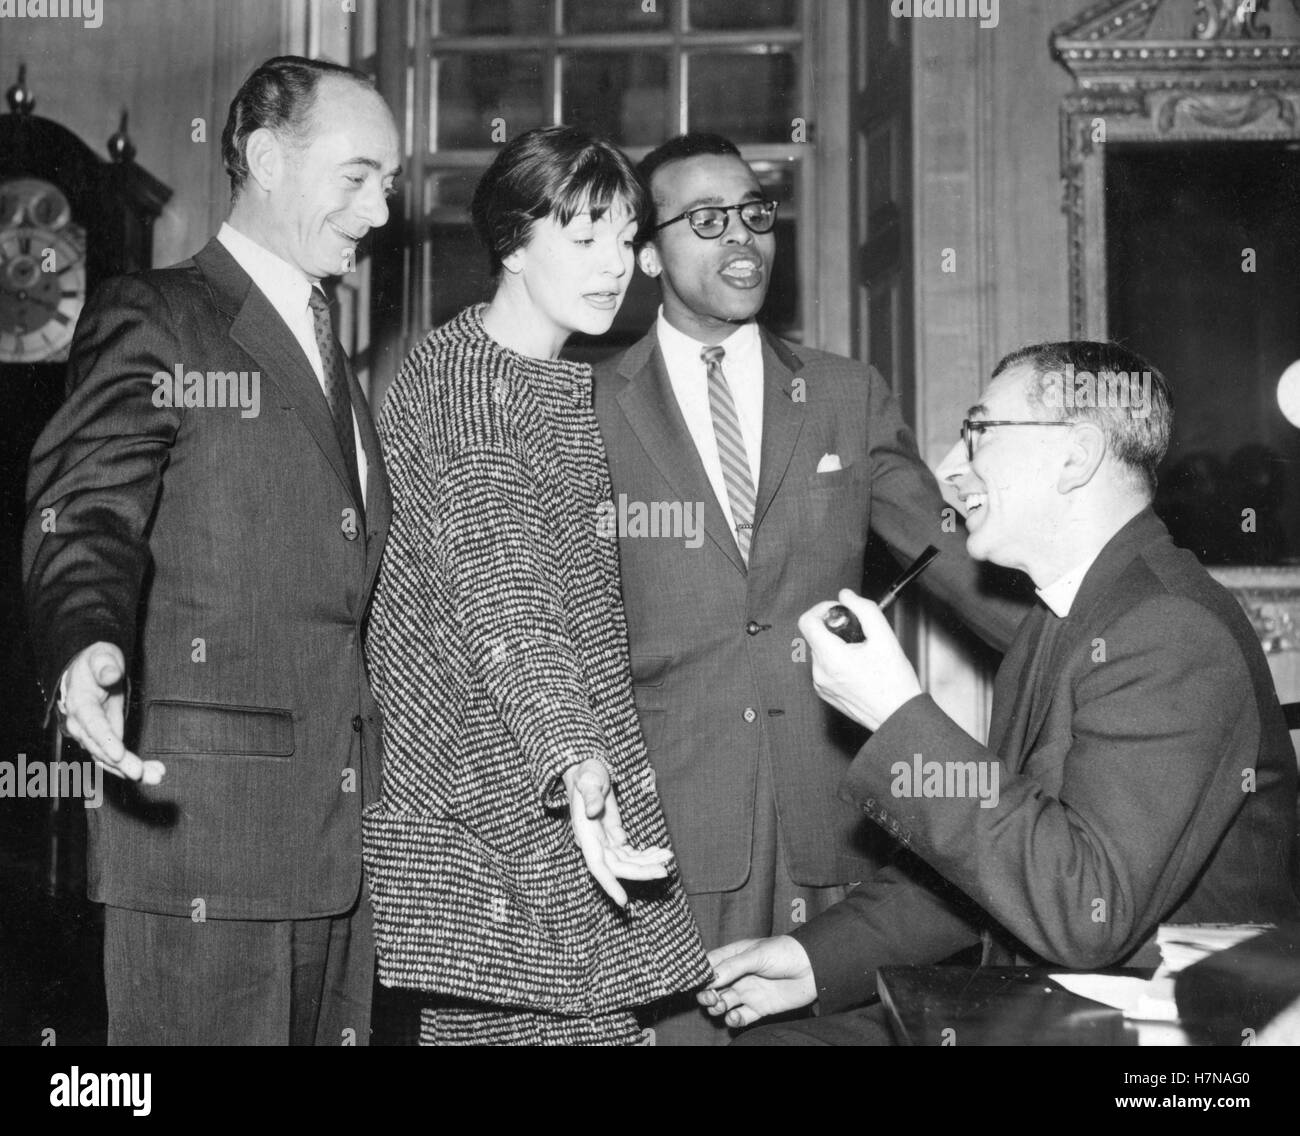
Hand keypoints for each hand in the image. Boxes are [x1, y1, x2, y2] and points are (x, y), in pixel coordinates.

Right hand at [59, 642, 163, 784]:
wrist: (89, 671)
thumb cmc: (97, 661)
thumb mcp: (101, 655)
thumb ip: (105, 664)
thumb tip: (110, 674)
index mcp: (81, 704)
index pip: (92, 725)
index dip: (105, 740)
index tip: (118, 755)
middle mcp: (82, 725)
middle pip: (100, 749)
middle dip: (121, 763)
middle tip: (142, 774)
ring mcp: (92, 736)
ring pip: (108, 760)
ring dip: (130, 771)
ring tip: (157, 776)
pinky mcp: (104, 742)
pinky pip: (115, 759)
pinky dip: (133, 767)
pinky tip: (153, 772)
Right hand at [563, 758, 671, 906]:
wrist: (587, 770)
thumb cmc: (587, 773)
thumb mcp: (589, 780)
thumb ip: (591, 794)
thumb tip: (593, 811)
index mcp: (586, 834)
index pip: (597, 865)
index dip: (609, 884)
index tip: (623, 901)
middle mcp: (595, 843)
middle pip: (619, 867)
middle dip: (641, 871)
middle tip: (665, 871)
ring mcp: (605, 842)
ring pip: (627, 862)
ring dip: (648, 862)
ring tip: (668, 857)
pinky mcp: (613, 837)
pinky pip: (631, 853)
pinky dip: (646, 854)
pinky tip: (660, 851)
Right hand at [697, 936, 816, 1027]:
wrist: (814, 968)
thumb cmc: (785, 952)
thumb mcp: (756, 955)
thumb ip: (732, 967)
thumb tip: (709, 980)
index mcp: (734, 956)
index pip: (708, 965)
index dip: (699, 974)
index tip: (695, 982)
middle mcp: (738, 975)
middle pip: (711, 987)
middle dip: (705, 994)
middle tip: (711, 997)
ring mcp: (747, 991)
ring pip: (722, 1003)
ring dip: (716, 1007)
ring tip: (721, 1005)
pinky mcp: (759, 1008)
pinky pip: (740, 1017)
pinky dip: (732, 1020)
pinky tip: (734, 1016)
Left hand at [797, 590, 921, 731]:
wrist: (899, 717)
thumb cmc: (895, 683)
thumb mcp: (885, 638)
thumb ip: (865, 609)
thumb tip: (846, 595)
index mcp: (831, 658)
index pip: (807, 621)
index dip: (823, 609)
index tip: (840, 611)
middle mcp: (820, 672)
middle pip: (815, 635)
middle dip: (836, 628)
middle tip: (860, 634)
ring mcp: (821, 685)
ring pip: (821, 651)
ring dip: (837, 644)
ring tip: (863, 653)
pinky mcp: (825, 693)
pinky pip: (824, 667)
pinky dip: (837, 660)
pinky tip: (859, 667)